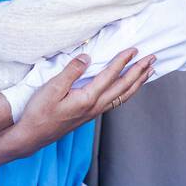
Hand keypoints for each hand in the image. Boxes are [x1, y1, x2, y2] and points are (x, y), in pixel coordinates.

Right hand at [0, 48, 154, 168]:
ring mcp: (94, 112)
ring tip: (149, 72)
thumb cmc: (39, 112)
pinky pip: (116, 101)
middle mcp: (95, 107)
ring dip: (137, 83)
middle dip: (139, 72)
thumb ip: (71, 71)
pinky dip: (127, 92)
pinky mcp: (90, 115)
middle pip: (124, 87)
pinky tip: (128, 88)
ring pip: (123, 96)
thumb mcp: (51, 88)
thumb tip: (87, 57)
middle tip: (153, 58)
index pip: (110, 76)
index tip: (134, 49)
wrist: (32, 136)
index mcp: (87, 98)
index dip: (123, 61)